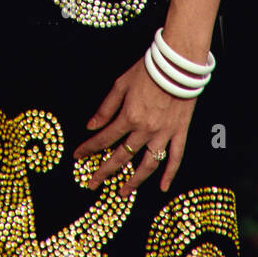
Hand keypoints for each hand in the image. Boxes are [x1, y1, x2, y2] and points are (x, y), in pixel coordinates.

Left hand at [72, 56, 196, 195]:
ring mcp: (163, 133)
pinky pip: (175, 158)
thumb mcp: (120, 84)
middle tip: (93, 183)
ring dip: (134, 181)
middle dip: (105, 171)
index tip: (78, 157)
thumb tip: (91, 125)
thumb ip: (106, 107)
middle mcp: (145, 129)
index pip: (104, 138)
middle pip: (121, 156)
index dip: (89, 149)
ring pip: (147, 165)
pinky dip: (169, 175)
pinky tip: (162, 187)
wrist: (177, 64)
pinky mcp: (179, 133)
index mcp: (128, 116)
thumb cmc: (149, 70)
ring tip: (123, 192)